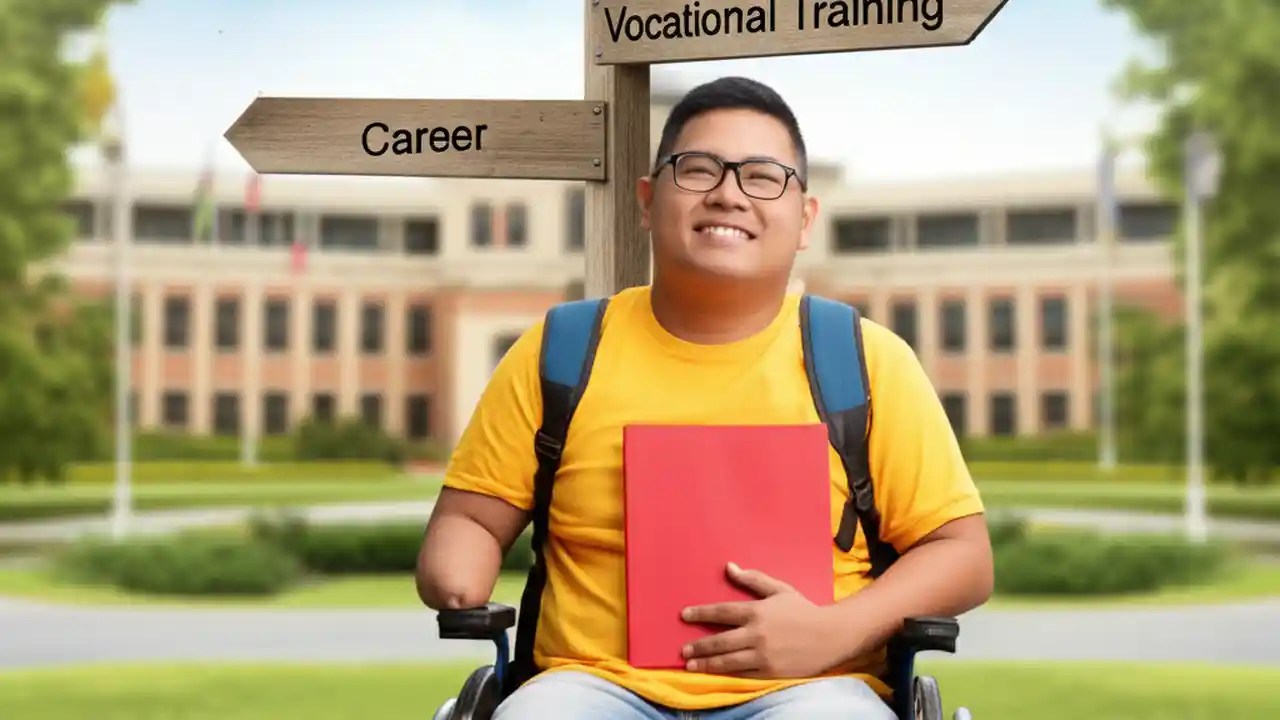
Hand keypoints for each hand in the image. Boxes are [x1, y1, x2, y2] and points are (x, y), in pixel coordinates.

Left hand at [679, 562, 839, 677]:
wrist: (830, 636)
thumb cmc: (804, 610)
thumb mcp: (780, 589)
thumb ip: (753, 579)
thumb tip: (729, 567)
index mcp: (757, 611)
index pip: (721, 612)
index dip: (700, 613)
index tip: (684, 615)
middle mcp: (756, 634)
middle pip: (719, 640)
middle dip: (698, 646)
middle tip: (683, 650)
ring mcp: (762, 655)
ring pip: (727, 661)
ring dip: (706, 663)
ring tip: (690, 665)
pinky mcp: (769, 671)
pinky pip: (742, 674)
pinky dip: (726, 674)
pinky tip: (714, 674)